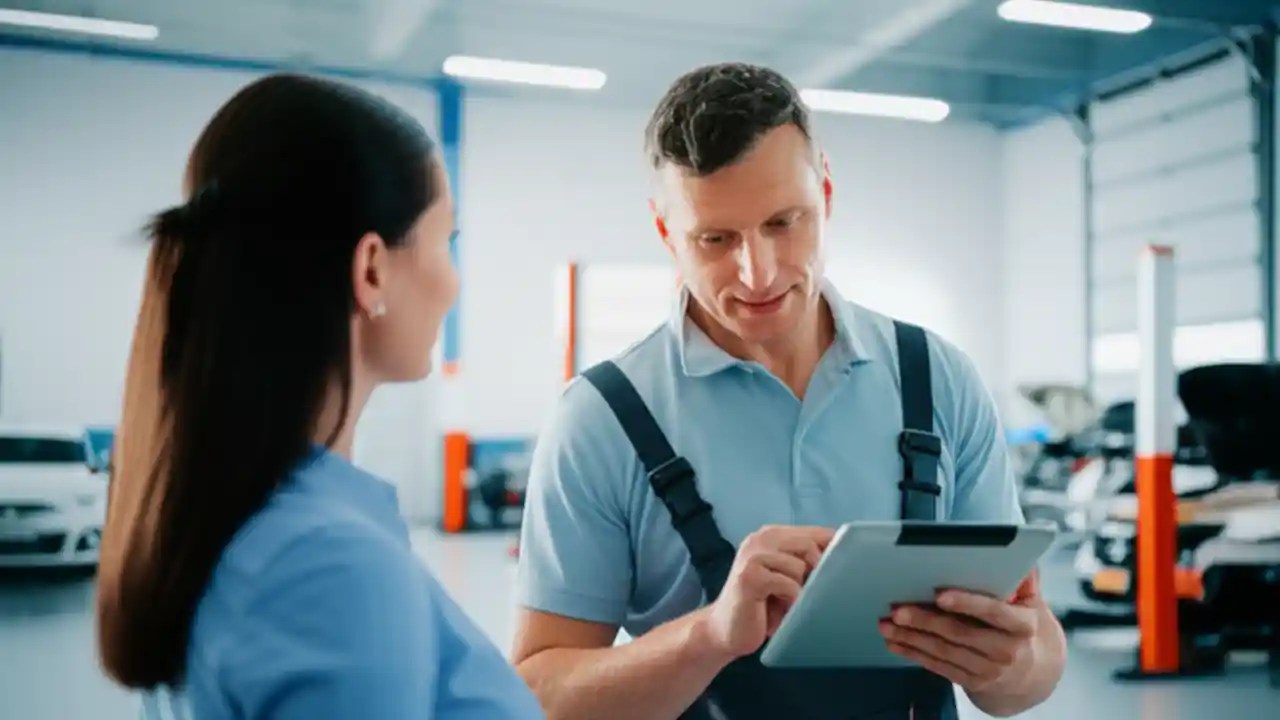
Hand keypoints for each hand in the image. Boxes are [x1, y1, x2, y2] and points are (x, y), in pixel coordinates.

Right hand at [701, 525, 833, 659]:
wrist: (725, 631)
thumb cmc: (763, 606)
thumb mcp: (788, 577)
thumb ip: (806, 562)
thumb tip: (847, 556)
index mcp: (772, 535)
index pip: (815, 533)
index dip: (834, 550)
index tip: (844, 570)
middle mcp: (760, 539)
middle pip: (809, 545)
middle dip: (816, 572)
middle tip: (807, 593)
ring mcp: (752, 556)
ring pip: (799, 566)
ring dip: (799, 590)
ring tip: (786, 603)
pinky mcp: (750, 577)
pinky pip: (788, 584)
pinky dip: (790, 601)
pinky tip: (779, 610)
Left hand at [879, 571, 1043, 695]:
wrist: (1033, 674)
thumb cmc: (1025, 628)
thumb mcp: (1033, 603)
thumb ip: (1024, 580)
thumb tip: (1017, 555)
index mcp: (1022, 626)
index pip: (993, 612)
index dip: (966, 603)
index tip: (939, 595)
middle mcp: (1005, 651)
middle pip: (959, 633)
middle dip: (925, 620)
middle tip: (897, 609)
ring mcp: (988, 670)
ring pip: (943, 651)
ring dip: (911, 637)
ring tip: (886, 624)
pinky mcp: (971, 682)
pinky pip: (938, 667)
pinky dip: (914, 654)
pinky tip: (895, 642)